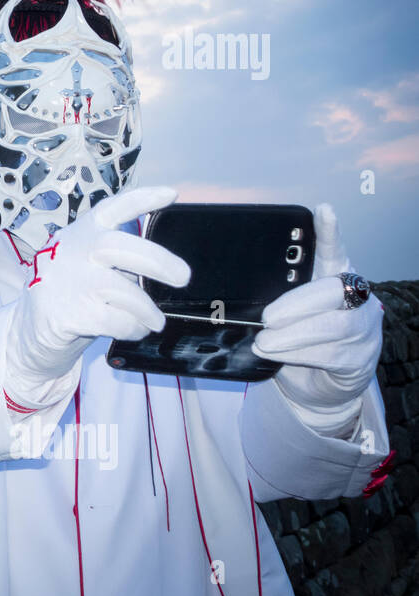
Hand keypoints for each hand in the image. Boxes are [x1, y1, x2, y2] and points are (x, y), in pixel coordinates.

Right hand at [5, 186, 191, 403]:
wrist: (31, 328)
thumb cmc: (72, 289)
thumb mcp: (85, 259)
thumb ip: (116, 255)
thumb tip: (166, 266)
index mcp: (83, 232)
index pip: (112, 208)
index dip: (142, 199)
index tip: (171, 194)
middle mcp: (74, 251)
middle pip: (119, 247)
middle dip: (157, 260)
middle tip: (183, 276)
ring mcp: (70, 283)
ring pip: (123, 292)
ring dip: (148, 310)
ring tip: (156, 320)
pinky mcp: (69, 313)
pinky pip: (118, 322)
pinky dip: (133, 329)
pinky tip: (133, 329)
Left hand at [252, 204, 382, 435]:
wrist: (316, 384)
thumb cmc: (297, 338)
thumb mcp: (285, 312)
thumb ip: (274, 295)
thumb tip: (233, 292)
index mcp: (333, 278)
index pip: (334, 251)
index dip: (330, 232)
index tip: (323, 211)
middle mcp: (355, 299)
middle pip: (333, 291)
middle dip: (297, 303)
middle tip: (267, 317)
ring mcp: (362, 329)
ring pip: (333, 326)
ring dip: (293, 335)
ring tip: (264, 341)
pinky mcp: (359, 358)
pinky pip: (331, 353)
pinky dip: (297, 354)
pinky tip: (273, 353)